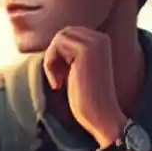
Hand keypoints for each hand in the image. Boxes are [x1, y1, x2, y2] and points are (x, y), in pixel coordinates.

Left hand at [43, 26, 126, 146]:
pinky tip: (57, 84)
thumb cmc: (87, 99)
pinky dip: (50, 64)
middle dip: (55, 55)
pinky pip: (56, 46)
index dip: (59, 54)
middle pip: (63, 33)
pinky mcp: (85, 51)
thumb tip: (50, 45)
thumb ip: (69, 55)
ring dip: (51, 60)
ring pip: (58, 38)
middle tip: (58, 79)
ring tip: (57, 81)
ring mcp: (94, 42)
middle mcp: (100, 37)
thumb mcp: (77, 71)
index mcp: (101, 41)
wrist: (102, 117)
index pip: (69, 34)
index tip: (61, 76)